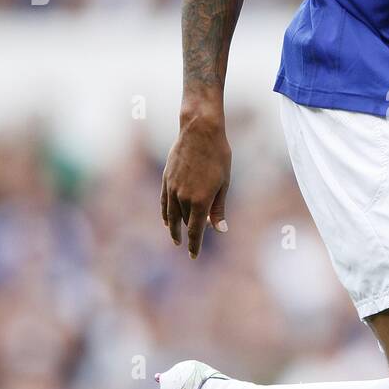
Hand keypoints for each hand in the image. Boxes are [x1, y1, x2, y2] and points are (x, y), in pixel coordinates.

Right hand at [161, 112, 231, 257]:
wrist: (200, 131)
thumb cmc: (218, 156)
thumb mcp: (224, 183)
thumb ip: (219, 208)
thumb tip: (220, 230)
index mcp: (201, 201)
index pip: (196, 231)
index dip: (195, 246)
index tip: (193, 256)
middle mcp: (183, 197)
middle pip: (185, 223)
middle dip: (187, 235)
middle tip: (188, 246)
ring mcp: (172, 188)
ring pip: (172, 215)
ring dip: (174, 227)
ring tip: (175, 237)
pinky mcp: (166, 179)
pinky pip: (164, 202)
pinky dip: (165, 213)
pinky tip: (166, 219)